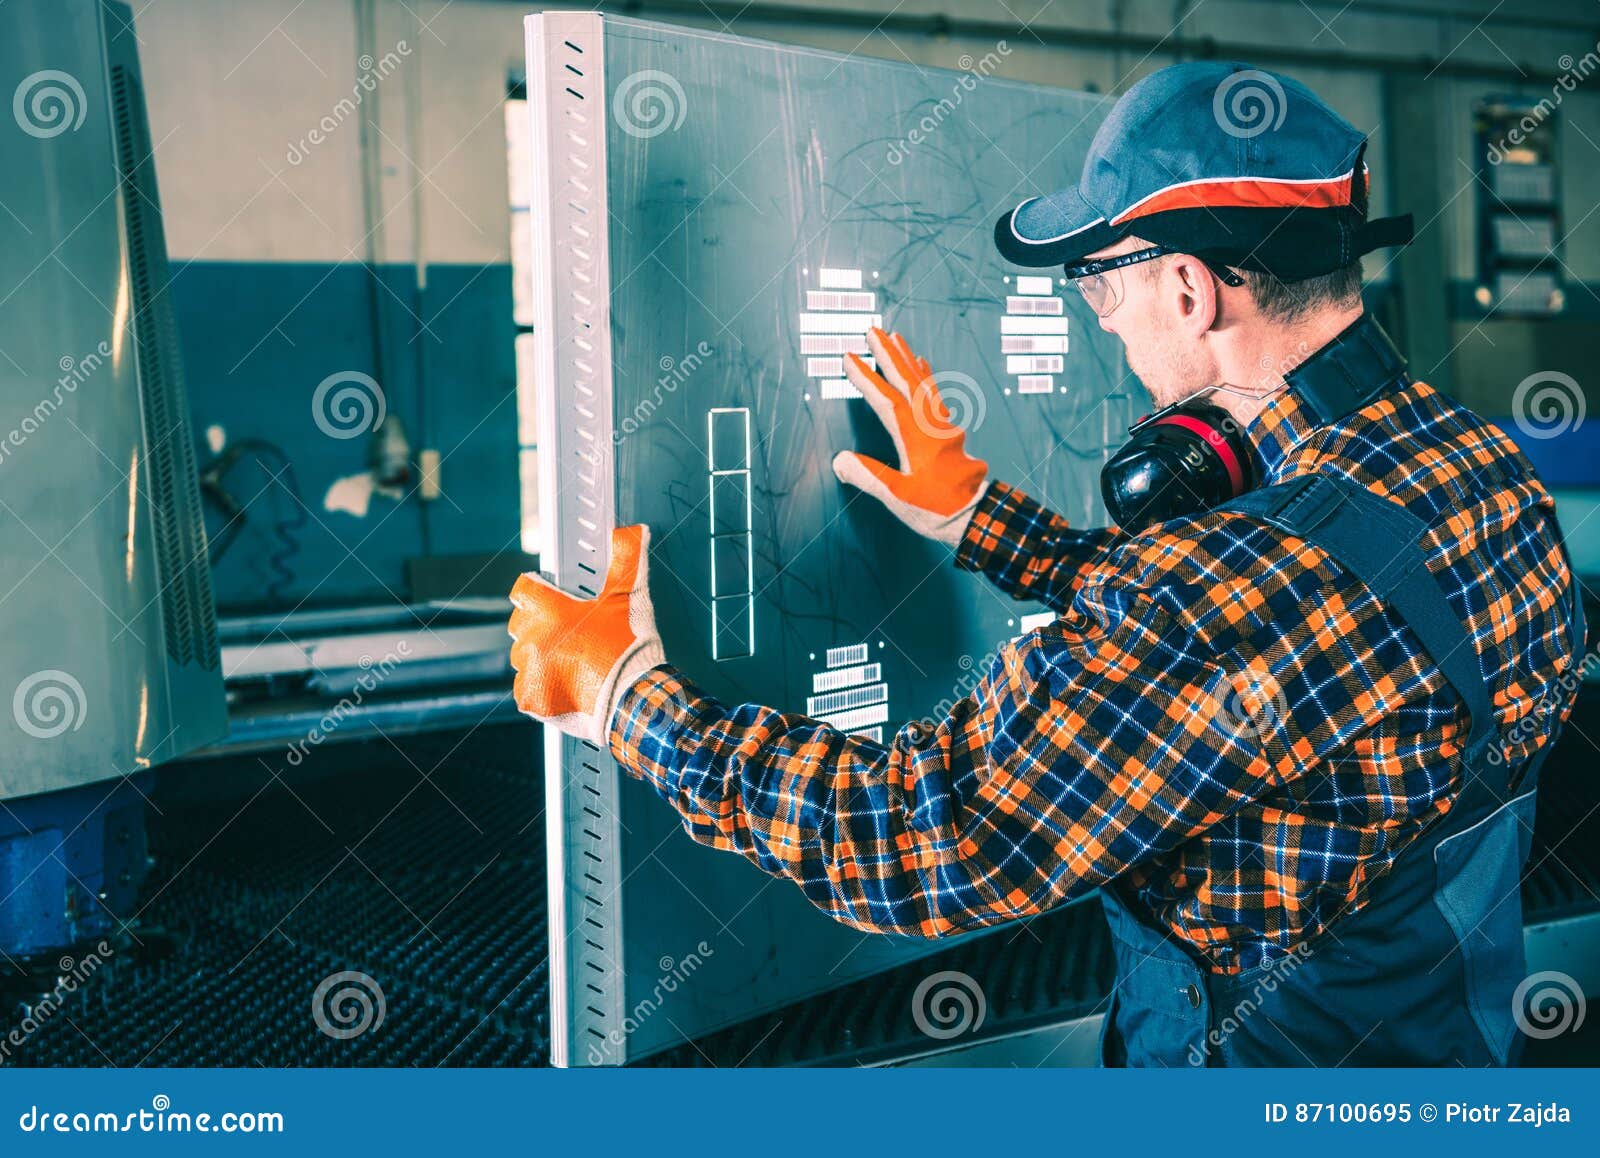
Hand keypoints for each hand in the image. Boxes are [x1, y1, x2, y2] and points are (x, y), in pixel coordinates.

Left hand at [508, 524, 664, 743]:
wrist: (633, 697)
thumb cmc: (628, 646)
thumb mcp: (628, 598)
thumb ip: (627, 559)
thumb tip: (633, 531)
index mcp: (549, 611)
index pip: (523, 590)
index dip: (535, 590)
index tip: (546, 594)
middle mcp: (532, 640)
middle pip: (520, 625)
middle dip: (538, 625)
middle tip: (566, 632)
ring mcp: (530, 672)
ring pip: (523, 657)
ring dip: (539, 656)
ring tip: (568, 660)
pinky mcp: (532, 699)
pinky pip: (525, 688)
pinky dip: (540, 687)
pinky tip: (563, 683)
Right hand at [831, 327, 989, 546]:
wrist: (975, 518)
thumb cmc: (937, 510)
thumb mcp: (897, 498)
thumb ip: (868, 476)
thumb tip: (840, 460)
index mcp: (916, 439)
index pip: (888, 401)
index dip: (868, 379)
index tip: (850, 358)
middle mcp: (932, 427)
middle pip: (909, 383)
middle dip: (890, 355)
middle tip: (873, 330)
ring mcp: (944, 428)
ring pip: (924, 384)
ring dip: (908, 360)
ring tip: (896, 339)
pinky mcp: (950, 434)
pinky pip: (936, 396)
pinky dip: (926, 377)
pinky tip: (922, 367)